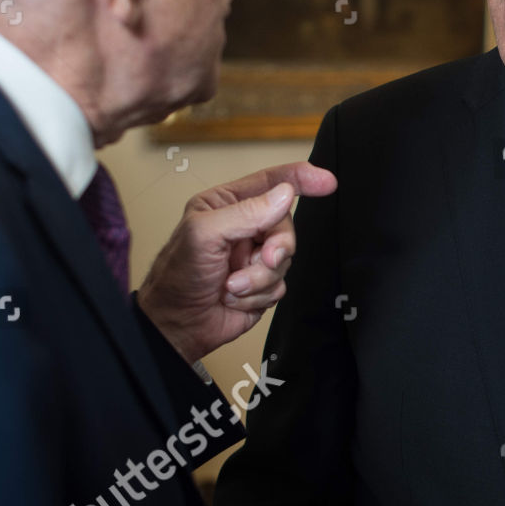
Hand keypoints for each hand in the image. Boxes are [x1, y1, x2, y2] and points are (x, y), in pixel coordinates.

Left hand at [137, 161, 336, 361]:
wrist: (177, 326)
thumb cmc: (177, 277)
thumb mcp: (205, 235)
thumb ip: (246, 213)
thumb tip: (285, 194)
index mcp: (226, 204)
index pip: (270, 182)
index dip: (301, 179)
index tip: (326, 182)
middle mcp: (243, 227)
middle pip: (285, 225)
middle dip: (275, 247)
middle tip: (262, 260)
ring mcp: (254, 256)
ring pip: (285, 259)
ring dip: (259, 277)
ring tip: (232, 286)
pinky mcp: (262, 284)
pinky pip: (281, 285)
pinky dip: (259, 295)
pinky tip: (235, 298)